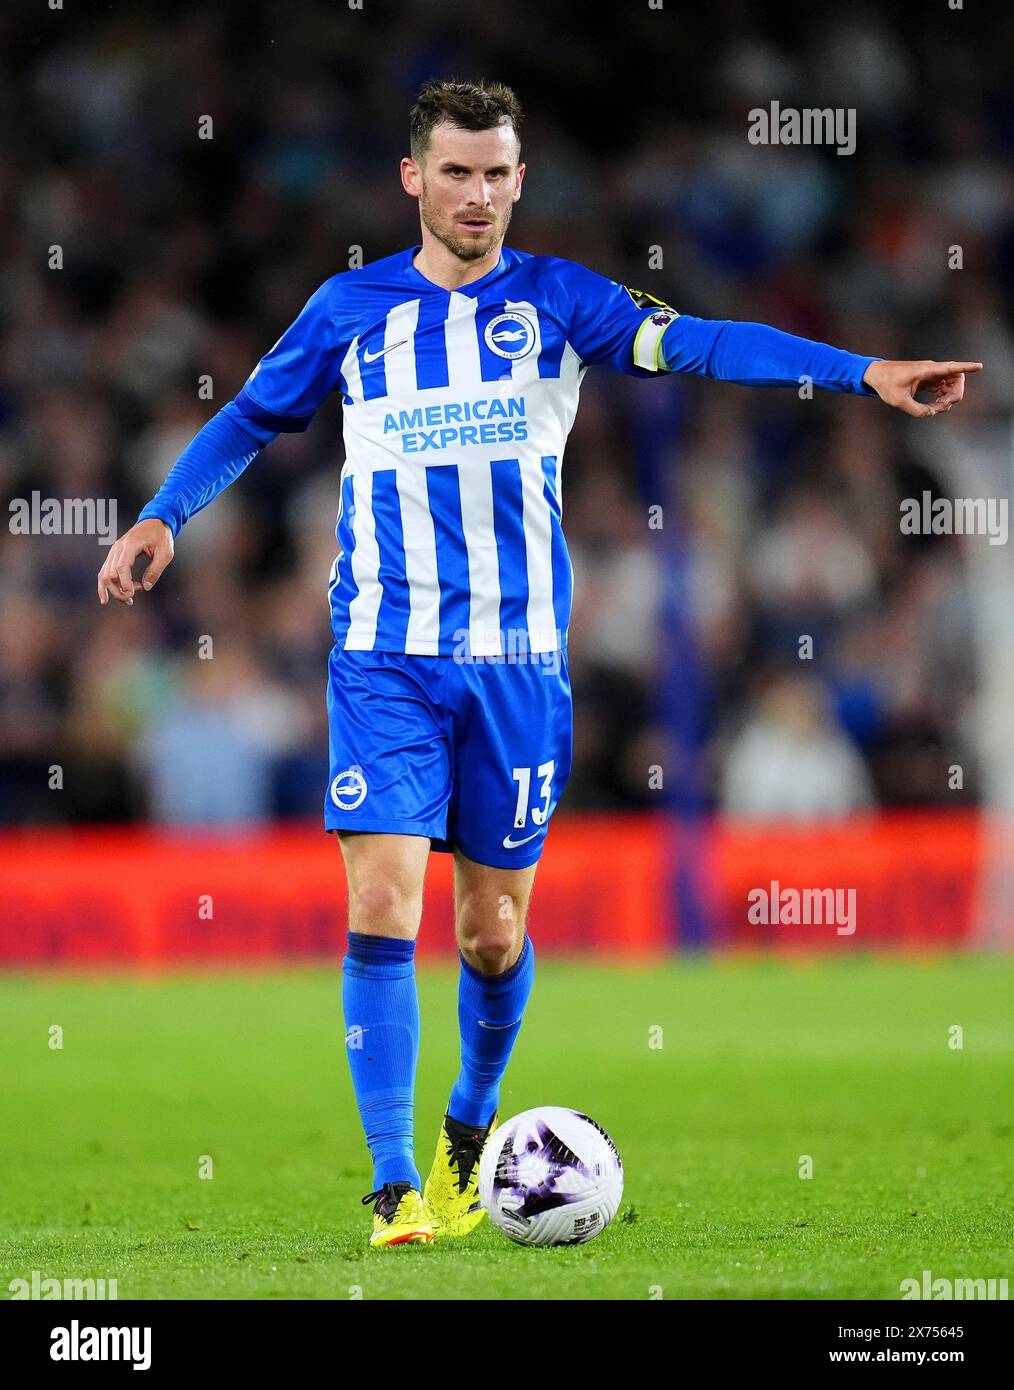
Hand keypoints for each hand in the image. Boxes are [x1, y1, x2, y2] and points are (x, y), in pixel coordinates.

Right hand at [97, 518, 173, 605]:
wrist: (155, 521)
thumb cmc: (161, 536)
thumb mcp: (165, 553)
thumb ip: (155, 570)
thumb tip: (146, 587)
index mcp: (130, 545)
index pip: (122, 568)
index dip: (125, 583)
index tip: (131, 595)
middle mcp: (118, 548)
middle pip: (110, 574)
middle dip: (119, 590)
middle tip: (132, 599)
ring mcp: (114, 551)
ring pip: (104, 574)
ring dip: (113, 590)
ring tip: (126, 600)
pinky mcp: (114, 555)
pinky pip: (105, 571)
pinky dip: (105, 584)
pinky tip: (106, 597)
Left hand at [863, 359, 982, 417]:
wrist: (875, 375)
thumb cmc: (886, 385)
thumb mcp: (899, 401)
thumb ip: (917, 410)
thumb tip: (932, 413)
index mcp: (926, 370)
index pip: (951, 367)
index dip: (967, 367)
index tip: (979, 367)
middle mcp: (931, 370)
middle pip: (956, 377)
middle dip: (956, 393)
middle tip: (944, 406)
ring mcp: (930, 374)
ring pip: (950, 383)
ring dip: (949, 396)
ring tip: (936, 407)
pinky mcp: (926, 379)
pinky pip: (941, 386)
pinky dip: (942, 396)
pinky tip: (936, 404)